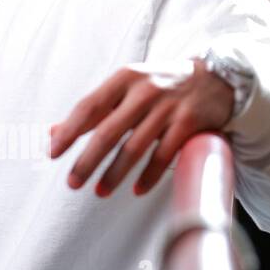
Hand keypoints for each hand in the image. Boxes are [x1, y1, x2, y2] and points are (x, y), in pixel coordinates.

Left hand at [49, 57, 235, 195]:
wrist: (216, 77)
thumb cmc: (162, 85)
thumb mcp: (127, 87)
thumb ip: (95, 109)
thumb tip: (53, 132)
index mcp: (125, 78)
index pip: (90, 107)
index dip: (69, 131)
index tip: (53, 152)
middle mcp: (145, 90)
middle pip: (109, 131)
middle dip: (88, 160)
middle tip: (73, 182)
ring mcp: (168, 107)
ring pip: (135, 147)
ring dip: (115, 174)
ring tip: (100, 191)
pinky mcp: (189, 123)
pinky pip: (164, 156)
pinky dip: (149, 176)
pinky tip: (136, 190)